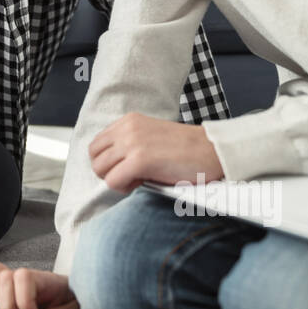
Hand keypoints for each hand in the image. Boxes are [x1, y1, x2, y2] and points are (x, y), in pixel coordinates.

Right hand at [0, 261, 79, 308]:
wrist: (73, 301)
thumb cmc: (72, 306)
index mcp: (45, 279)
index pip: (23, 276)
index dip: (24, 301)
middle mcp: (26, 276)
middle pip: (4, 277)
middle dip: (9, 304)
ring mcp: (14, 281)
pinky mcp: (4, 288)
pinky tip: (4, 304)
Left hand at [89, 113, 223, 191]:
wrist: (212, 151)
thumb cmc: (185, 149)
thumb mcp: (151, 136)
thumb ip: (130, 143)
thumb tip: (111, 165)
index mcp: (129, 121)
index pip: (97, 144)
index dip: (108, 161)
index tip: (126, 167)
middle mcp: (127, 128)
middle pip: (94, 157)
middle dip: (107, 171)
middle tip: (130, 177)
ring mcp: (132, 143)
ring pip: (100, 169)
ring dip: (116, 180)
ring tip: (138, 179)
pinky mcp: (140, 160)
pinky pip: (113, 181)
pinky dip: (124, 187)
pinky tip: (142, 183)